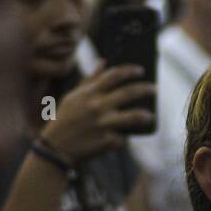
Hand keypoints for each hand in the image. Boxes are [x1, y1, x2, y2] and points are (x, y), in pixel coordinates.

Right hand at [39, 62, 155, 161]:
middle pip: (129, 92)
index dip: (130, 71)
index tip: (141, 70)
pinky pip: (122, 139)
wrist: (56, 148)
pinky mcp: (106, 141)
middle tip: (154, 89)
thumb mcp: (73, 97)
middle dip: (145, 89)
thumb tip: (103, 62)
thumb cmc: (65, 119)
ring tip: (150, 116)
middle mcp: (97, 106)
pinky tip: (121, 140)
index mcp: (90, 93)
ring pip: (134, 116)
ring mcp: (103, 124)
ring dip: (145, 115)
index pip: (115, 75)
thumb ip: (90, 80)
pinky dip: (122, 139)